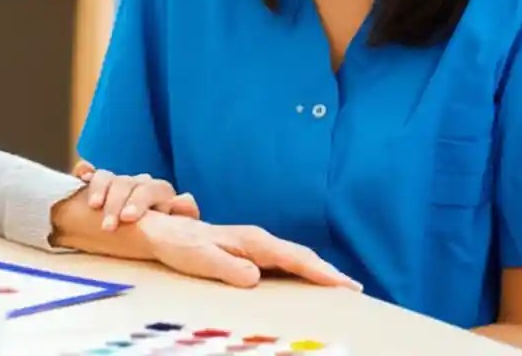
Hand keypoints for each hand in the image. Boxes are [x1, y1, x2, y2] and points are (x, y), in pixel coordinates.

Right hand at [73, 159, 198, 230]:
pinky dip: (85, 170)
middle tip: (108, 227)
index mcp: (158, 193)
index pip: (152, 189)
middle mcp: (138, 184)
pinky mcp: (98, 185)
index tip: (127, 219)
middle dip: (115, 204)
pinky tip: (81, 176)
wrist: (140, 237)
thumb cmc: (160, 237)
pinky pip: (90, 171)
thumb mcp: (173, 230)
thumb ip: (182, 215)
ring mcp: (117, 183)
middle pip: (126, 183)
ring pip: (107, 176)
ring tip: (93, 207)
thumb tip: (185, 199)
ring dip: (99, 189)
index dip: (139, 201)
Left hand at [138, 212, 361, 290]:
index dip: (319, 272)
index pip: (293, 258)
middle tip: (355, 289)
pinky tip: (309, 279)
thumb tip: (255, 278)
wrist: (166, 232)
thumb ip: (229, 268)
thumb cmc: (182, 246)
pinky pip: (285, 260)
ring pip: (295, 256)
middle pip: (301, 255)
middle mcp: (258, 240)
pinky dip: (303, 268)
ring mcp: (256, 244)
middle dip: (328, 271)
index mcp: (252, 241)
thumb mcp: (202, 259)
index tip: (342, 284)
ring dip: (319, 270)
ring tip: (342, 286)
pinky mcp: (252, 250)